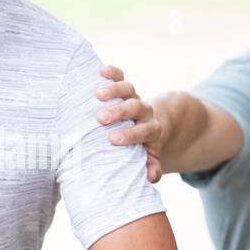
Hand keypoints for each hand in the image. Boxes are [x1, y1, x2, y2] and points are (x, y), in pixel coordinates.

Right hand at [96, 65, 163, 182]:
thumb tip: (151, 178)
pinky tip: (101, 71)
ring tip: (97, 95)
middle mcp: (145, 111)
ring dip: (114, 90)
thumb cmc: (143, 145)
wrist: (151, 124)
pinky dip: (113, 73)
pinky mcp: (126, 89)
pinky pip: (121, 77)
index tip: (113, 139)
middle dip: (119, 112)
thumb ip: (152, 165)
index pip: (145, 130)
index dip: (131, 134)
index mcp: (152, 129)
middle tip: (101, 118)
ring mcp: (135, 98)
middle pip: (136, 107)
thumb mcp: (150, 156)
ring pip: (128, 89)